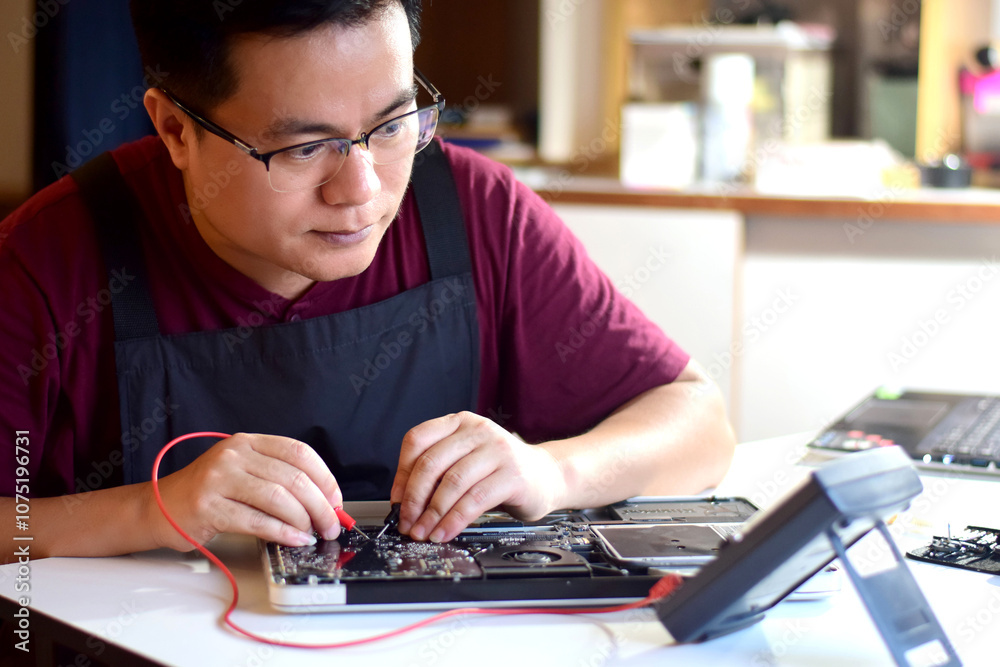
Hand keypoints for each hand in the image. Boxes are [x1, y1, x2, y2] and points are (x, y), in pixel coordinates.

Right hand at [149, 433, 342, 550]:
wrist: (159, 507)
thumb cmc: (208, 493)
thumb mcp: (243, 473)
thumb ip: (279, 480)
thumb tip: (325, 501)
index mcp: (248, 443)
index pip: (299, 452)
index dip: (324, 477)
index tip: (336, 499)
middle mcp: (233, 455)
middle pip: (293, 478)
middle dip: (320, 505)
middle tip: (331, 523)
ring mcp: (219, 479)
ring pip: (278, 499)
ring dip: (304, 521)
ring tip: (313, 533)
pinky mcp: (209, 507)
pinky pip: (257, 521)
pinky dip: (282, 533)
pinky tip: (294, 539)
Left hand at [390, 412, 566, 542]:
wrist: (547, 476)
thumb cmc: (500, 471)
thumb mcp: (466, 460)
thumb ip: (439, 472)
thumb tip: (404, 503)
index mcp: (460, 423)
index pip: (417, 440)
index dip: (401, 474)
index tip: (397, 501)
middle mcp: (478, 430)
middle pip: (431, 463)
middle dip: (414, 499)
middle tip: (407, 522)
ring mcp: (498, 450)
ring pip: (452, 483)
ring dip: (433, 514)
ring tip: (425, 532)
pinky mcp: (513, 475)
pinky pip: (474, 500)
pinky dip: (454, 520)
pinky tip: (446, 532)